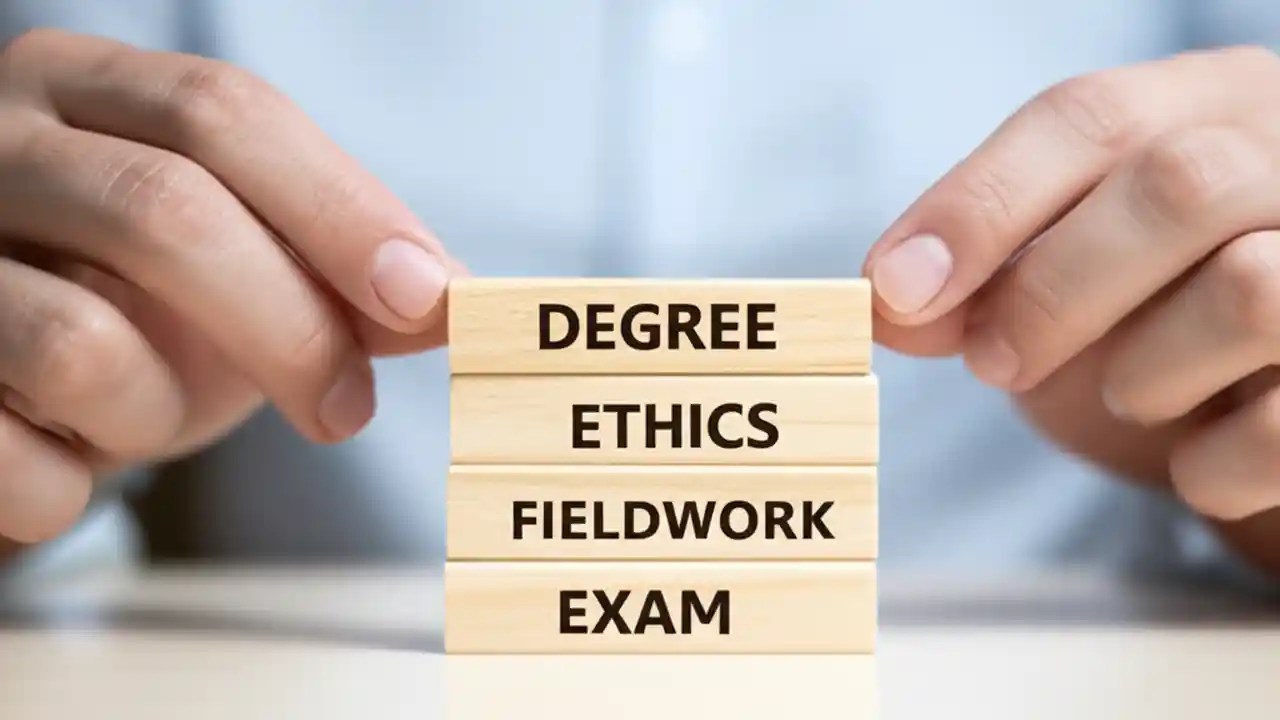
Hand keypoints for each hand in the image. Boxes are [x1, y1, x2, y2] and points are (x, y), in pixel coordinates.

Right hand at [0, 30, 461, 544]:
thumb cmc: (128, 299)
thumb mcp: (234, 263)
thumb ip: (334, 273)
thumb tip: (448, 302)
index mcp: (80, 90)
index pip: (223, 112)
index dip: (342, 208)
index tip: (435, 299)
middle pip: (162, 211)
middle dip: (288, 329)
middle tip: (347, 410)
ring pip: (80, 345)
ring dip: (156, 412)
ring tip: (149, 413)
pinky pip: (12, 459)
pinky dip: (72, 486)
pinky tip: (70, 459)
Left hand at [865, 47, 1279, 553]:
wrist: (1279, 396)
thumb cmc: (1164, 309)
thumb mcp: (1064, 275)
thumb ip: (979, 279)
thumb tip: (891, 303)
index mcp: (1208, 105)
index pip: (1089, 119)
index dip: (978, 204)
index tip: (893, 287)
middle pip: (1179, 185)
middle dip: (1055, 291)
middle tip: (995, 363)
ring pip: (1249, 290)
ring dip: (1143, 372)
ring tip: (1130, 394)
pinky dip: (1209, 464)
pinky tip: (1192, 461)